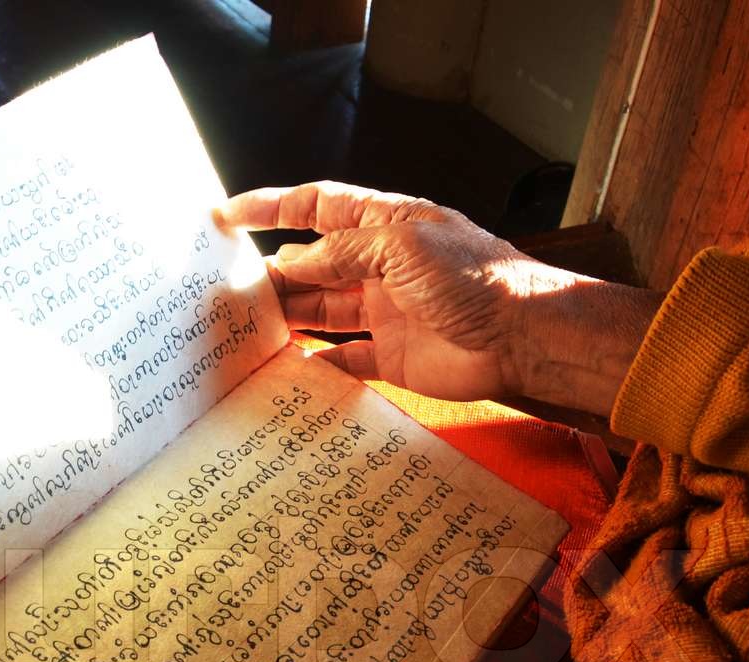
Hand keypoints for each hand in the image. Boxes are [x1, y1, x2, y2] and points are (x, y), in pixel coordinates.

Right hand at [216, 181, 661, 417]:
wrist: (521, 337)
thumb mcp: (400, 246)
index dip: (271, 209)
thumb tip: (294, 261)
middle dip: (273, 272)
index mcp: (384, 226)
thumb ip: (342, 251)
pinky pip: (343, 359)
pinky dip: (316, 363)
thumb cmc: (473, 277)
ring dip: (288, 316)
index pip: (317, 208)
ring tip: (247, 324)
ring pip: (321, 311)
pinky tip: (289, 365)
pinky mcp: (391, 356)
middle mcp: (381, 266)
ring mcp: (384, 312)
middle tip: (229, 287)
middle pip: (313, 265)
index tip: (227, 217)